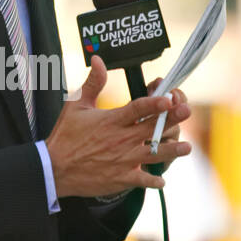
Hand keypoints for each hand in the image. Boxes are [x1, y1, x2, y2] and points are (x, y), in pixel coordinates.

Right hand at [45, 56, 190, 197]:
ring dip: (173, 150)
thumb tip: (98, 59)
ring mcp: (123, 160)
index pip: (138, 108)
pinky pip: (143, 181)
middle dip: (172, 119)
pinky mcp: (121, 178)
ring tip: (187, 147)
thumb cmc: (65, 136)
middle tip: (187, 111)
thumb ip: (93, 83)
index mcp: (111, 121)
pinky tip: (162, 180)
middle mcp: (121, 140)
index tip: (170, 97)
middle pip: (153, 127)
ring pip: (155, 154)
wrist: (53, 169)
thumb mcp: (75, 106)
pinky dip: (154, 181)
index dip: (156, 102)